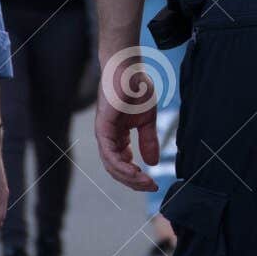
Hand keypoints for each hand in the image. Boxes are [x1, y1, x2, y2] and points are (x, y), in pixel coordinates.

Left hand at [95, 52, 158, 191]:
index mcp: (118, 137)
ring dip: (129, 177)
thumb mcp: (147, 120)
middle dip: (134, 182)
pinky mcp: (103, 128)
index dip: (138, 177)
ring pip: (112, 166)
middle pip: (117, 170)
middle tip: (151, 187)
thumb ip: (148, 141)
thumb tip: (152, 163)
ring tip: (146, 182)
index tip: (154, 184)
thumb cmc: (136, 88)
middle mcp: (109, 138)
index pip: (124, 164)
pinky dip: (122, 166)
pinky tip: (135, 171)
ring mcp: (104, 134)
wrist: (128, 68)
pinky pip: (109, 154)